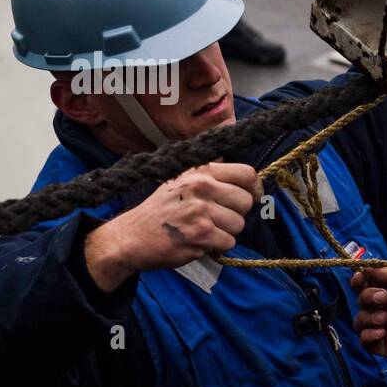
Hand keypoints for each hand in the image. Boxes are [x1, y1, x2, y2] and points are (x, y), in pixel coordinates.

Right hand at [84, 162, 261, 291]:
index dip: (254, 189)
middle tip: (216, 218)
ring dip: (226, 232)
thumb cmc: (161, 209)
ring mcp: (201, 211)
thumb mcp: (182, 178)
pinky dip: (217, 246)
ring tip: (204, 229)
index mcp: (200, 171)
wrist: (131, 236)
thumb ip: (212, 168)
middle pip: (246, 202)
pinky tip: (199, 241)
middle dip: (236, 214)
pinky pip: (229, 242)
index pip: (247, 174)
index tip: (250, 198)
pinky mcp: (200, 235)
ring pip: (239, 224)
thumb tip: (236, 140)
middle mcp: (201, 187)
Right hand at [352, 267, 386, 362]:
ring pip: (360, 321)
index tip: (360, 278)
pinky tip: (382, 332)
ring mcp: (386, 328)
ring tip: (385, 318)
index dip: (360, 281)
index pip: (368, 285)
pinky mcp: (385, 346)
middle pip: (361, 301)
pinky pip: (365, 342)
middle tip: (384, 298)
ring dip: (368, 316)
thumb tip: (369, 268)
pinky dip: (368, 335)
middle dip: (368, 297)